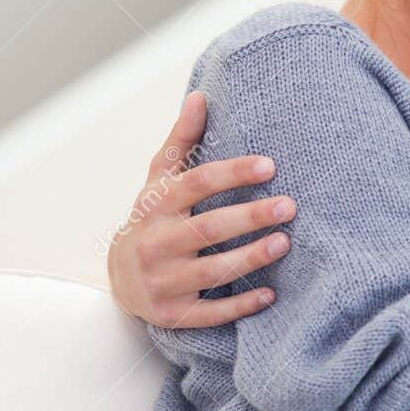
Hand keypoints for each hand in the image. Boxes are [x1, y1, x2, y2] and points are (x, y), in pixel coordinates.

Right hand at [107, 91, 295, 327]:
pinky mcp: (172, 314)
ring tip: (285, 242)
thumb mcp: (160, 179)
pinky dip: (240, 307)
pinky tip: (271, 295)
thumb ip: (182, 140)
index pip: (196, 184)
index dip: (232, 173)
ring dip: (250, 258)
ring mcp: (163, 281)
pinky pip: (209, 313)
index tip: (270, 165)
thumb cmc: (153, 217)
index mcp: (157, 205)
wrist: (119, 277)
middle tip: (290, 205)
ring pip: (211, 271)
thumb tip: (201, 96)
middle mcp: (156, 243)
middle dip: (250, 216)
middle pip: (207, 228)